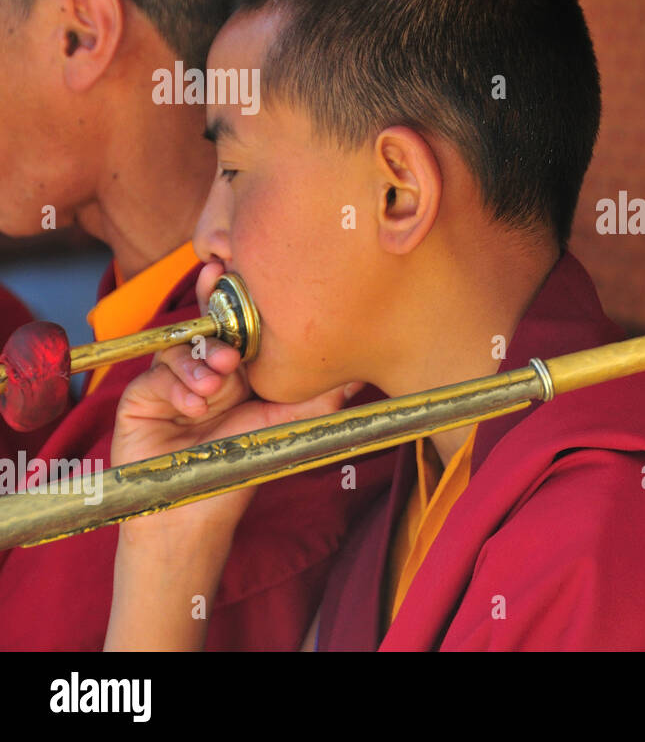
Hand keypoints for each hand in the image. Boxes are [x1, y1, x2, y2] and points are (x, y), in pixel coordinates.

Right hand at [112, 261, 360, 537]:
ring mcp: (172, 380)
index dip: (236, 298)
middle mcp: (206, 367)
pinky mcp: (141, 397)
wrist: (196, 514)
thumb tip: (359, 375)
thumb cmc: (242, 466)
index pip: (239, 324)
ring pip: (182, 349)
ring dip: (200, 363)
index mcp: (240, 368)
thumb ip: (320, 401)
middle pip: (205, 325)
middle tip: (227, 327)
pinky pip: (156, 376)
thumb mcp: (286, 427)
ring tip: (218, 384)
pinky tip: (195, 408)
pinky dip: (178, 388)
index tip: (235, 273)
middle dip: (213, 317)